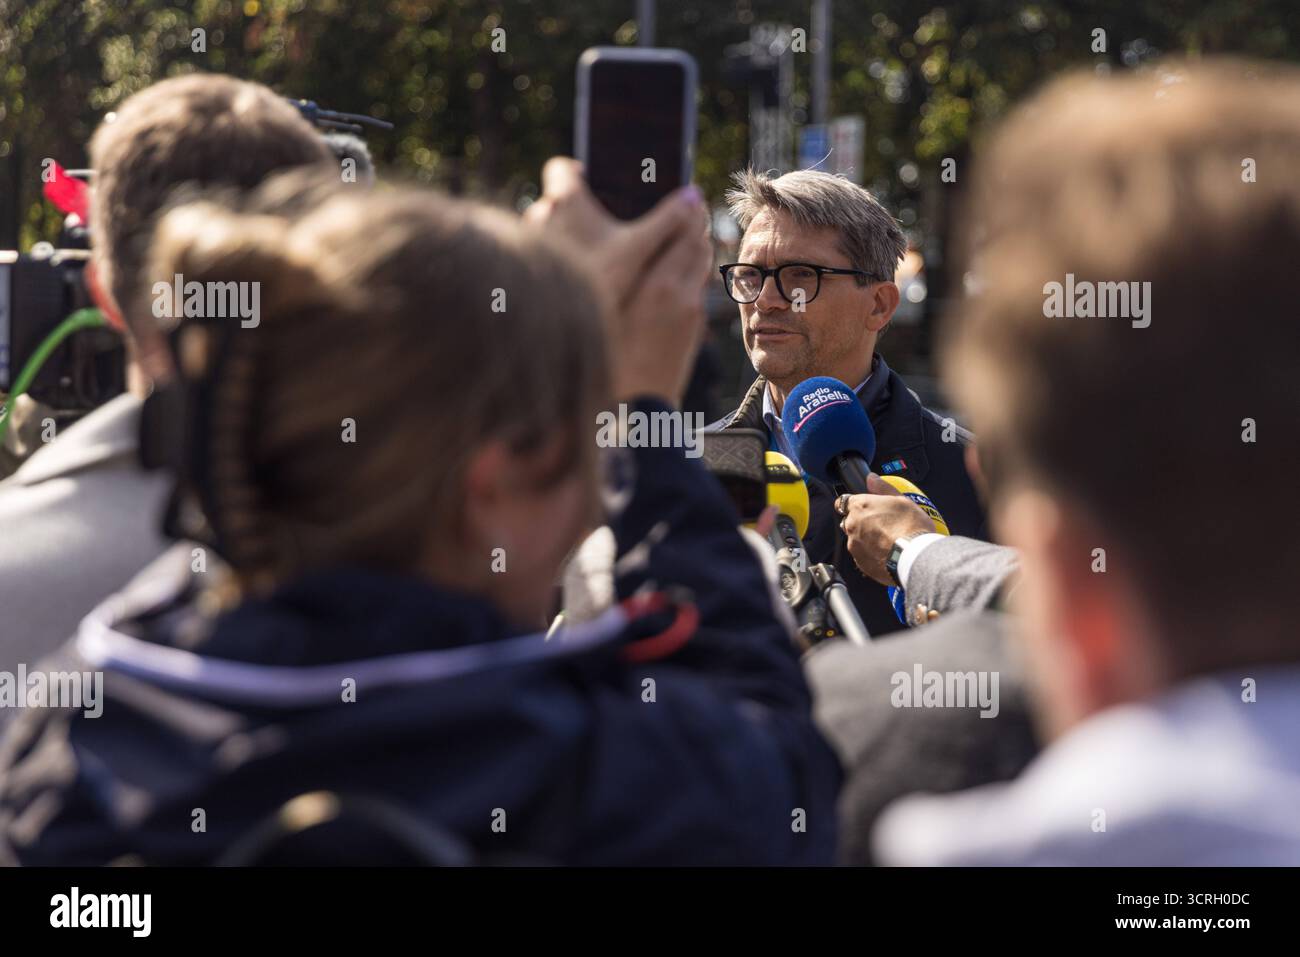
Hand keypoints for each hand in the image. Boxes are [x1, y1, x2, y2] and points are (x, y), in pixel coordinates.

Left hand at [526, 157, 710, 404]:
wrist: (552, 326)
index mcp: (566, 199)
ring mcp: (527, 242)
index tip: (598, 183)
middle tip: (607, 226)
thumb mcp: (640, 250)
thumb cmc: (595, 282)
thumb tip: (694, 197)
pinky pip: (542, 255)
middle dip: (581, 211)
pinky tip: (580, 280)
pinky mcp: (523, 267)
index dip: (581, 171)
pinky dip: (559, 262)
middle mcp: (539, 215)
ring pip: (550, 231)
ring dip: (569, 240)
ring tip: (598, 258)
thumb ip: (668, 222)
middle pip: (559, 201)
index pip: (562, 167)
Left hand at [834, 474, 936, 585]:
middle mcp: (852, 525)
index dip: (854, 504)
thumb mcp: (901, 499)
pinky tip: (886, 553)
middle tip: (881, 525)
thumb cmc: (911, 526)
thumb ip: (882, 487)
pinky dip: (870, 554)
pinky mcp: (860, 563)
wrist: (914, 556)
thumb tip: (871, 478)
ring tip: (886, 541)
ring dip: (865, 539)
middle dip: (860, 522)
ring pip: (855, 540)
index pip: (843, 502)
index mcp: (860, 506)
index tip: (864, 508)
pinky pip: (862, 556)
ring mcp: (854, 545)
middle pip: (849, 521)